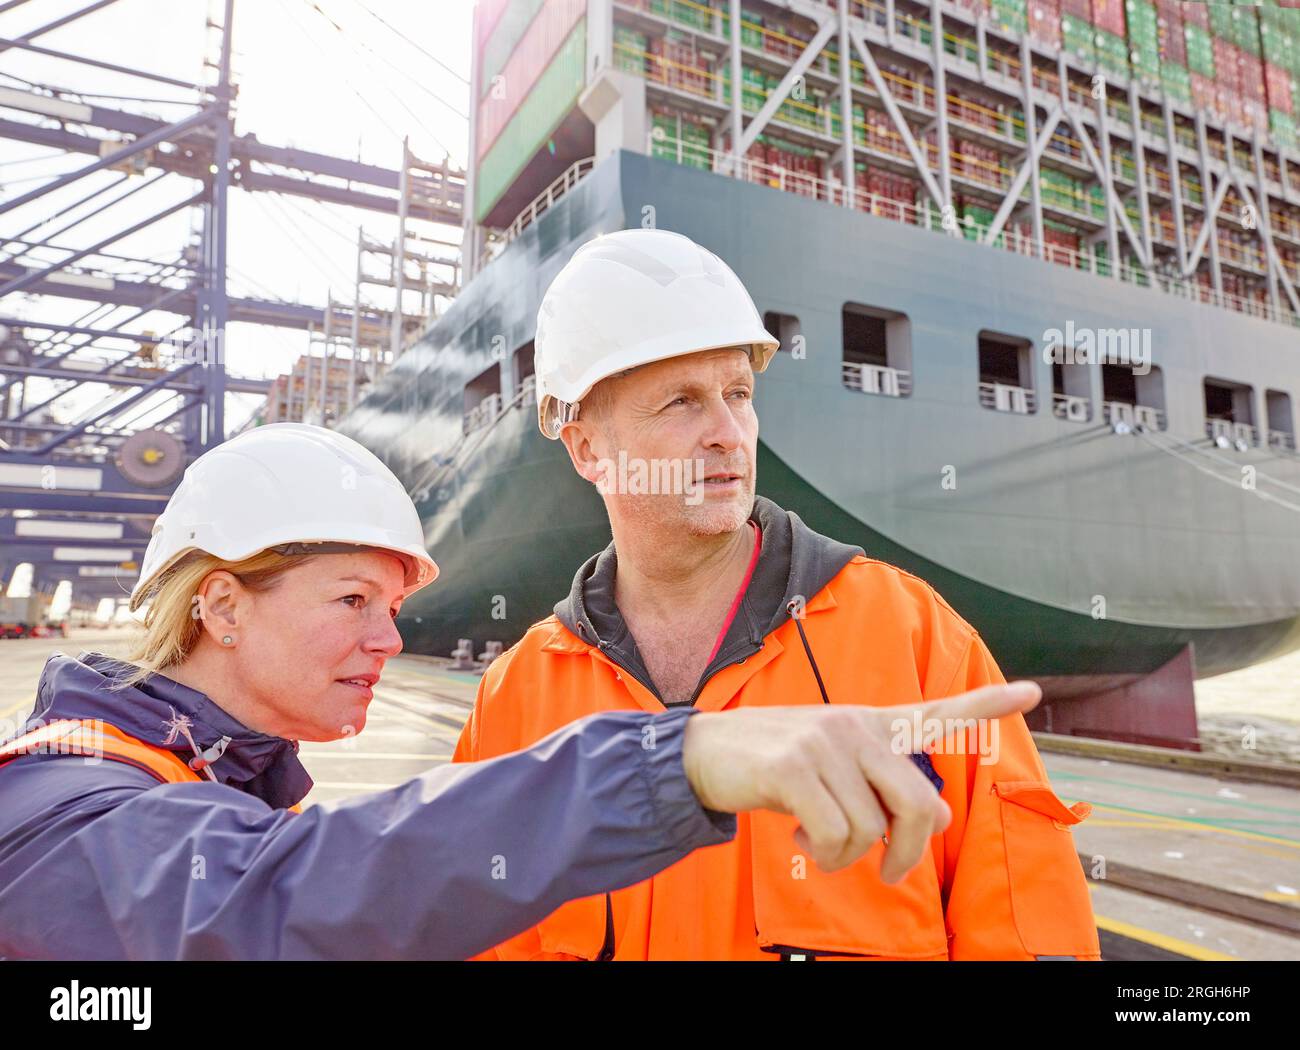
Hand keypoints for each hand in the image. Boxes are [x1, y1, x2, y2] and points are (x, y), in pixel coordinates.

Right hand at [681, 681, 1041, 877]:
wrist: (703, 754)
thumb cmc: (772, 767)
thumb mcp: (833, 771)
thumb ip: (883, 788)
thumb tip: (936, 822)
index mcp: (867, 724)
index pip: (935, 713)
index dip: (984, 708)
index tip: (1032, 694)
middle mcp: (853, 726)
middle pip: (917, 804)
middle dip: (905, 852)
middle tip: (884, 871)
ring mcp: (824, 743)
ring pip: (871, 828)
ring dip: (845, 856)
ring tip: (814, 839)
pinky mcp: (794, 768)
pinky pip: (834, 836)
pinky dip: (821, 854)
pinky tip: (796, 836)